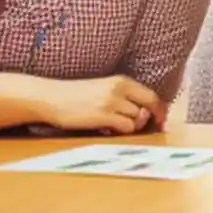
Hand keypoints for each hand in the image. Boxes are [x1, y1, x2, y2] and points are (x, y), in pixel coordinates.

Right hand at [42, 75, 166, 133]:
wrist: (50, 98)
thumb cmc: (76, 96)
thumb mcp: (103, 89)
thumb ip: (123, 98)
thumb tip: (145, 114)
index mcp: (122, 81)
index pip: (151, 95)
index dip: (159, 110)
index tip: (161, 121)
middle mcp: (119, 89)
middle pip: (149, 106)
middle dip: (150, 120)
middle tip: (146, 128)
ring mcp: (111, 101)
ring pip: (137, 119)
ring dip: (131, 127)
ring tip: (115, 126)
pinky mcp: (102, 114)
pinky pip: (125, 127)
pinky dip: (121, 131)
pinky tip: (109, 130)